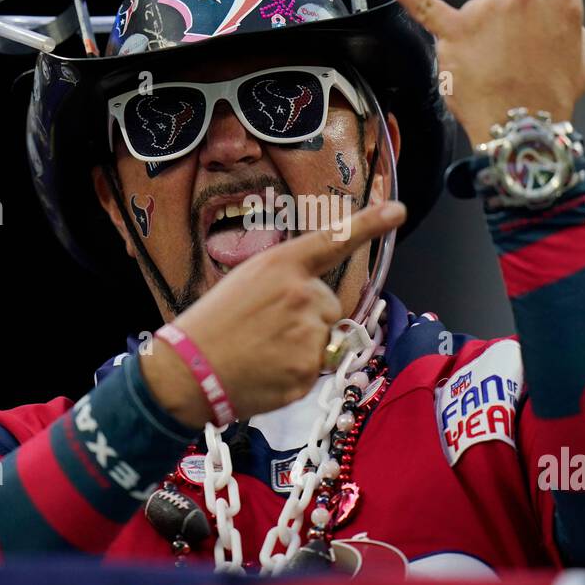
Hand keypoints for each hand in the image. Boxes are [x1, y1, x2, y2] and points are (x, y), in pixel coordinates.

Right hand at [141, 200, 406, 428]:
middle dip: (308, 319)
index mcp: (282, 265)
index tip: (397, 210)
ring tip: (262, 352)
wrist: (187, 372)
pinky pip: (315, 369)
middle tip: (265, 331)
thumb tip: (315, 307)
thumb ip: (287, 285)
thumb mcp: (247, 284)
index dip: (369, 223)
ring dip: (302, 348)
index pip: (334, 240)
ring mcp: (309, 333)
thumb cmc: (211, 325)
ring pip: (325, 340)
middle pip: (329, 306)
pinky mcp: (309, 369)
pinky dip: (295, 374)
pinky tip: (266, 371)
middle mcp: (303, 294)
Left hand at [387, 0, 584, 145]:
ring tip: (493, 69)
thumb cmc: (551, 99)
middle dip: (508, 24)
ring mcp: (485, 11)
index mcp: (560, 2)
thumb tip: (547, 24)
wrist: (525, 128)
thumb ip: (565, 29)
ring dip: (480, 37)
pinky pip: (427, 8)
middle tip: (515, 58)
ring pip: (477, 11)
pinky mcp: (455, 32)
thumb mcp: (580, 60)